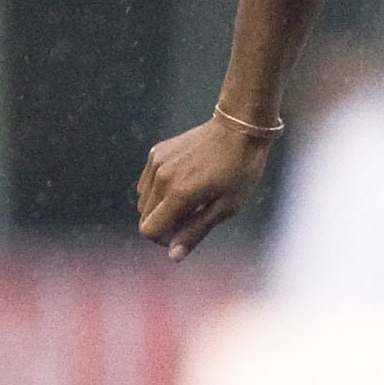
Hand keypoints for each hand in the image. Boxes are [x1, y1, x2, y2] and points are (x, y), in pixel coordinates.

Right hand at [135, 119, 274, 260]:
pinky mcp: (157, 152)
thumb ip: (195, 232)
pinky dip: (159, 189)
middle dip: (163, 224)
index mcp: (179, 194)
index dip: (164, 239)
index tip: (185, 232)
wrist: (238, 129)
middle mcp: (162, 177)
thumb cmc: (239, 172)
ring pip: (144, 201)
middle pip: (144, 217)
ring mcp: (157, 162)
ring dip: (160, 207)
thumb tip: (172, 255)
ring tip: (189, 199)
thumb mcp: (225, 208)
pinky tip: (183, 181)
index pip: (149, 230)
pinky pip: (147, 182)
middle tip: (192, 216)